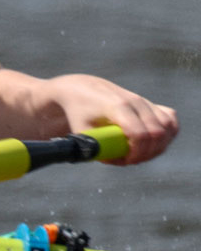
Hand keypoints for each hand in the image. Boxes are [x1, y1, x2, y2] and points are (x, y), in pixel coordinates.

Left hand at [50, 74, 178, 165]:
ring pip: (168, 127)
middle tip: (131, 160)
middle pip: (157, 133)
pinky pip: (171, 120)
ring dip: (159, 146)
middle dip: (147, 153)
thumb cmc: (80, 113)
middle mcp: (135, 102)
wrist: (84, 90)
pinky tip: (154, 143)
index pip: (139, 133)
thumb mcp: (80, 132)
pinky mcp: (151, 104)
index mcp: (117, 107)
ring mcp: (145, 102)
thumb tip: (111, 161)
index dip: (137, 152)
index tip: (126, 161)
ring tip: (141, 153)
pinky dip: (168, 134)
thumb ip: (94, 148)